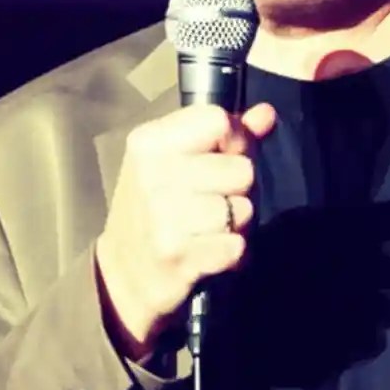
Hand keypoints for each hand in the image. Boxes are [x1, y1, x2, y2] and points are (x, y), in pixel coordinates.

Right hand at [95, 102, 277, 359]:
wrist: (122, 276)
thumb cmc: (157, 210)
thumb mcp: (178, 162)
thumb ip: (228, 135)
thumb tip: (268, 113)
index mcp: (150, 142)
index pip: (219, 121)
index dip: (236, 141)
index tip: (223, 160)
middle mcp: (153, 174)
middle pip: (242, 169)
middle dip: (239, 190)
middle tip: (213, 202)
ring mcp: (163, 216)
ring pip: (244, 209)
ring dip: (237, 224)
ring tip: (211, 230)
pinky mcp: (177, 255)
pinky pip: (237, 246)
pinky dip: (232, 253)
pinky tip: (209, 252)